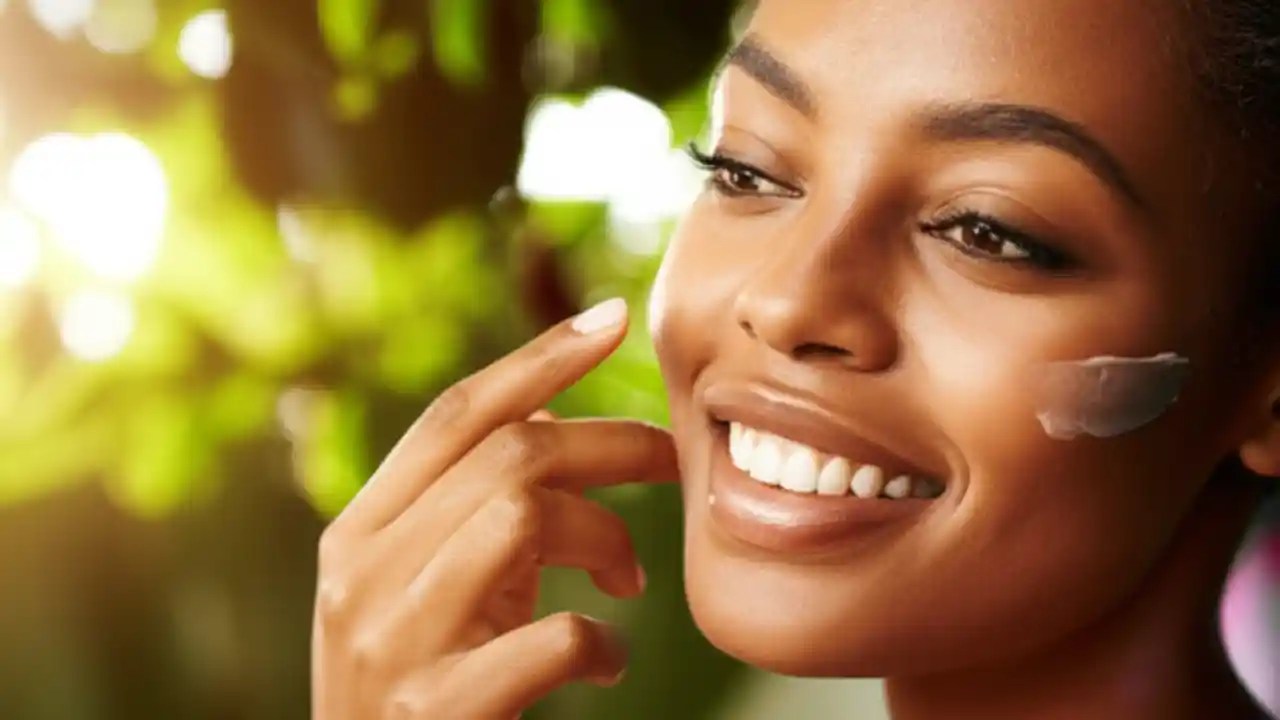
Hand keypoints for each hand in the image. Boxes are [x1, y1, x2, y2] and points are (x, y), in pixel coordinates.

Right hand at [311, 299, 680, 719]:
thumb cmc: (415, 687)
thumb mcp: (423, 586)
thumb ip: (467, 510)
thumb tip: (554, 421)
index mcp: (358, 531)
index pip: (455, 416)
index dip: (539, 359)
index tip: (614, 318)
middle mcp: (360, 573)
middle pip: (507, 455)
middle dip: (610, 445)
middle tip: (670, 465)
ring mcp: (392, 642)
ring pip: (520, 518)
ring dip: (603, 537)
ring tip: (630, 576)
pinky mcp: (434, 712)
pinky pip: (548, 641)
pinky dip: (601, 641)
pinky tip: (610, 659)